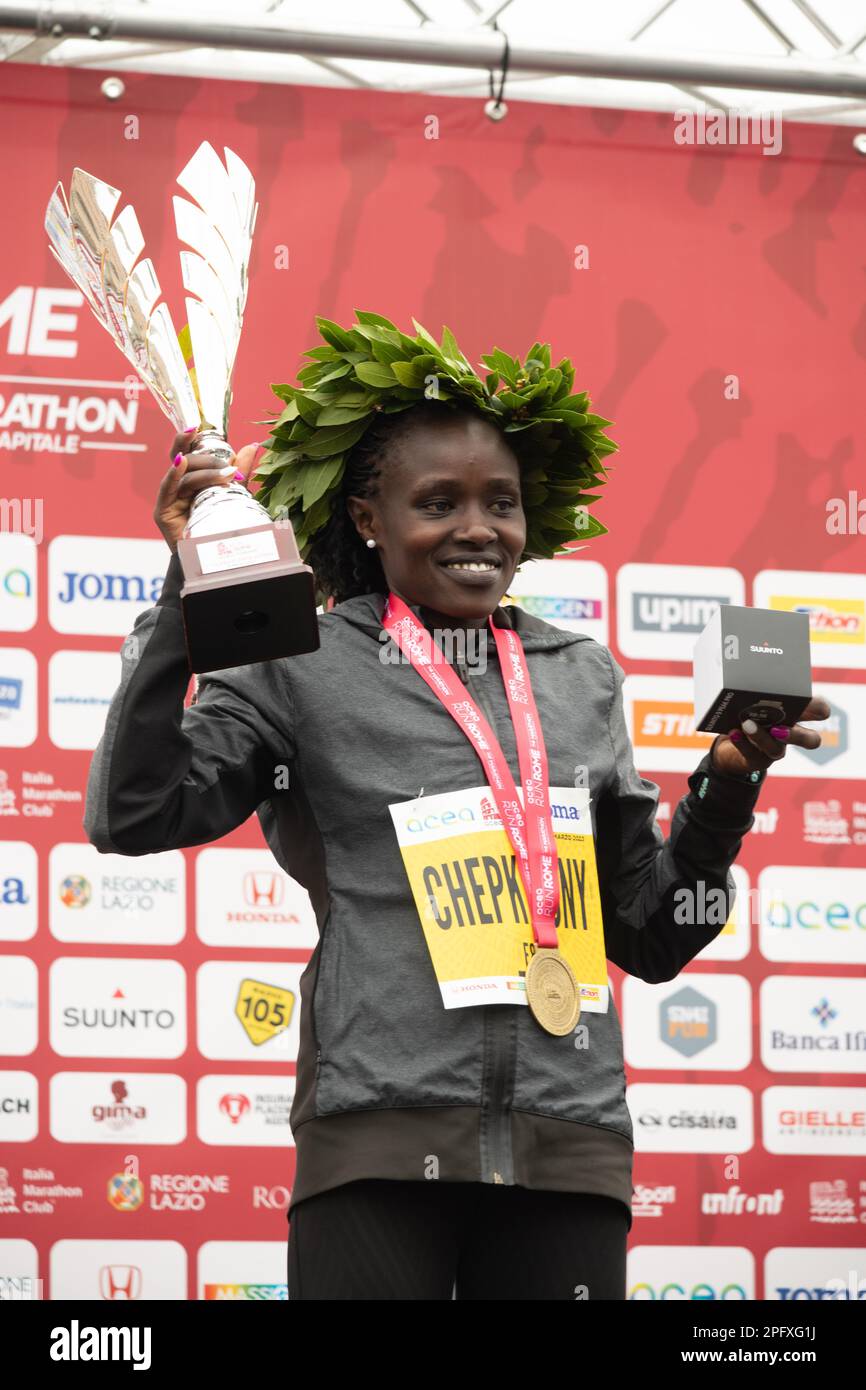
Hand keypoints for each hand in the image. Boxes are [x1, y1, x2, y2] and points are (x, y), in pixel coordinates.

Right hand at [154, 429, 260, 550]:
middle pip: (187, 461)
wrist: (213, 563)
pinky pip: (167, 489)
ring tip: (226, 474)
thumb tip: (252, 445)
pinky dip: (173, 474)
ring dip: (204, 471)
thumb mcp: (233, 495)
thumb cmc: (220, 528)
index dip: (189, 439)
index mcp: (191, 479)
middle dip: (209, 460)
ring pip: (183, 474)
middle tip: (230, 469)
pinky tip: (180, 463)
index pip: (188, 452)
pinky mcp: (162, 512)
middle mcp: (178, 486)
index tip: (198, 427)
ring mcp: (169, 498)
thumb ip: (238, 471)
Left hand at [710, 696, 831, 775]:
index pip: (819, 712)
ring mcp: (775, 750)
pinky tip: (734, 733)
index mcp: (796, 715)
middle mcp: (791, 735)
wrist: (730, 741)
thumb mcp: (755, 699)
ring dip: (761, 736)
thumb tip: (752, 671)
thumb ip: (758, 688)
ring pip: (776, 749)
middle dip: (797, 735)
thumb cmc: (748, 712)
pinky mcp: (757, 761)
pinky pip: (751, 754)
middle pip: (810, 741)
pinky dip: (742, 743)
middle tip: (779, 728)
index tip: (807, 700)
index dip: (819, 708)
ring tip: (747, 724)